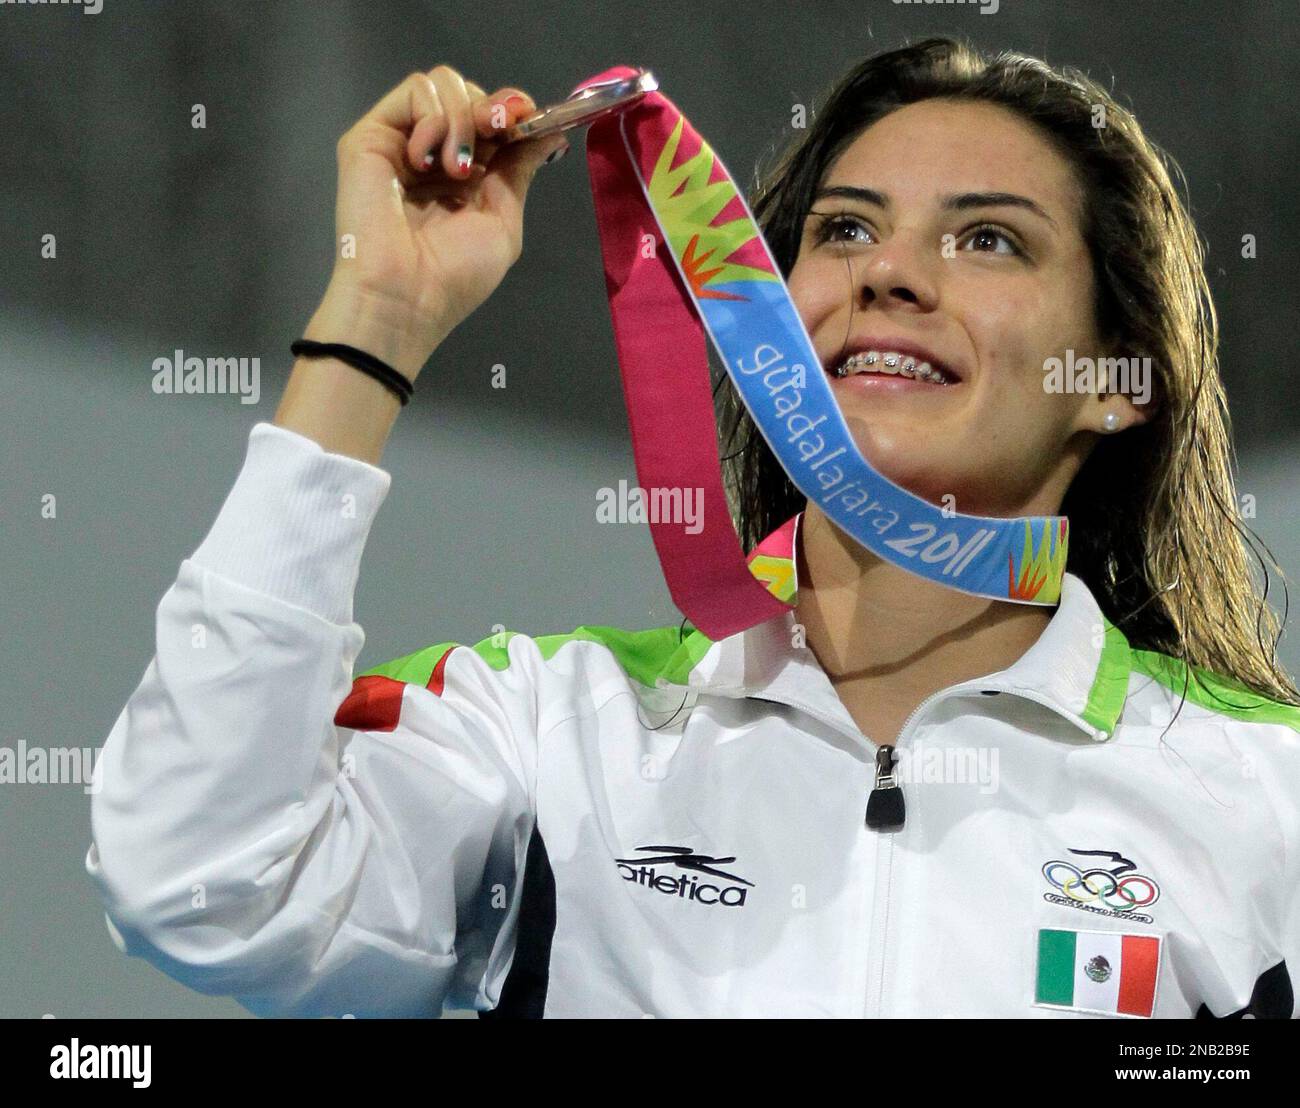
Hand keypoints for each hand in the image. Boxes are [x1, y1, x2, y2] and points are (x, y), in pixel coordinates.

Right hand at [319, 65, 567, 373]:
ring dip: (462, 120)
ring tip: (455, 170)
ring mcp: (402, 142)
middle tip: (493, 138)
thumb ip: (520, 169)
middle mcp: (434, 152)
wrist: (407, 296)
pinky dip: (433, 118)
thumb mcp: (503, 219)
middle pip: (468, 92)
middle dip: (490, 110)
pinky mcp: (371, 135)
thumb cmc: (456, 274)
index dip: (513, 109)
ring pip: (443, 83)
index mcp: (466, 174)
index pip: (492, 117)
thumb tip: (550, 132)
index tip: (528, 117)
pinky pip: (414, 91)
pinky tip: (429, 162)